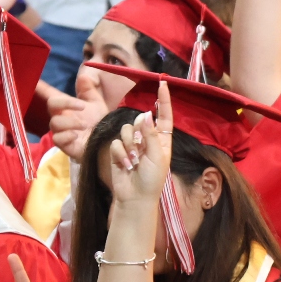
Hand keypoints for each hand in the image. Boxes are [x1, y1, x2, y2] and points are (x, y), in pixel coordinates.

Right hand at [48, 68, 107, 160]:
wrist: (107, 141)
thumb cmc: (99, 122)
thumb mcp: (96, 103)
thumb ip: (88, 90)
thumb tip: (83, 76)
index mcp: (65, 106)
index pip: (50, 94)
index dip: (41, 87)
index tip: (34, 81)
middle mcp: (60, 117)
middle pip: (51, 105)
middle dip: (66, 103)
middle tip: (83, 107)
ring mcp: (60, 131)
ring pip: (55, 123)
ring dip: (71, 122)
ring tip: (85, 125)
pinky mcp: (63, 145)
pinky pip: (57, 138)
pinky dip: (67, 135)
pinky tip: (76, 136)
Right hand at [107, 82, 171, 206]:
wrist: (134, 198)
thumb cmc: (152, 179)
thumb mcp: (157, 156)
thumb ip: (151, 134)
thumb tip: (146, 114)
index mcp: (162, 140)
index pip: (164, 116)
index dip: (163, 100)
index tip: (163, 83)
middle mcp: (147, 140)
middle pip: (139, 120)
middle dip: (138, 132)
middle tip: (140, 148)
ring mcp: (132, 146)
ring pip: (126, 130)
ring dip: (129, 145)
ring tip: (133, 161)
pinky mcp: (119, 152)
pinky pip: (116, 143)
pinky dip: (120, 154)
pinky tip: (125, 165)